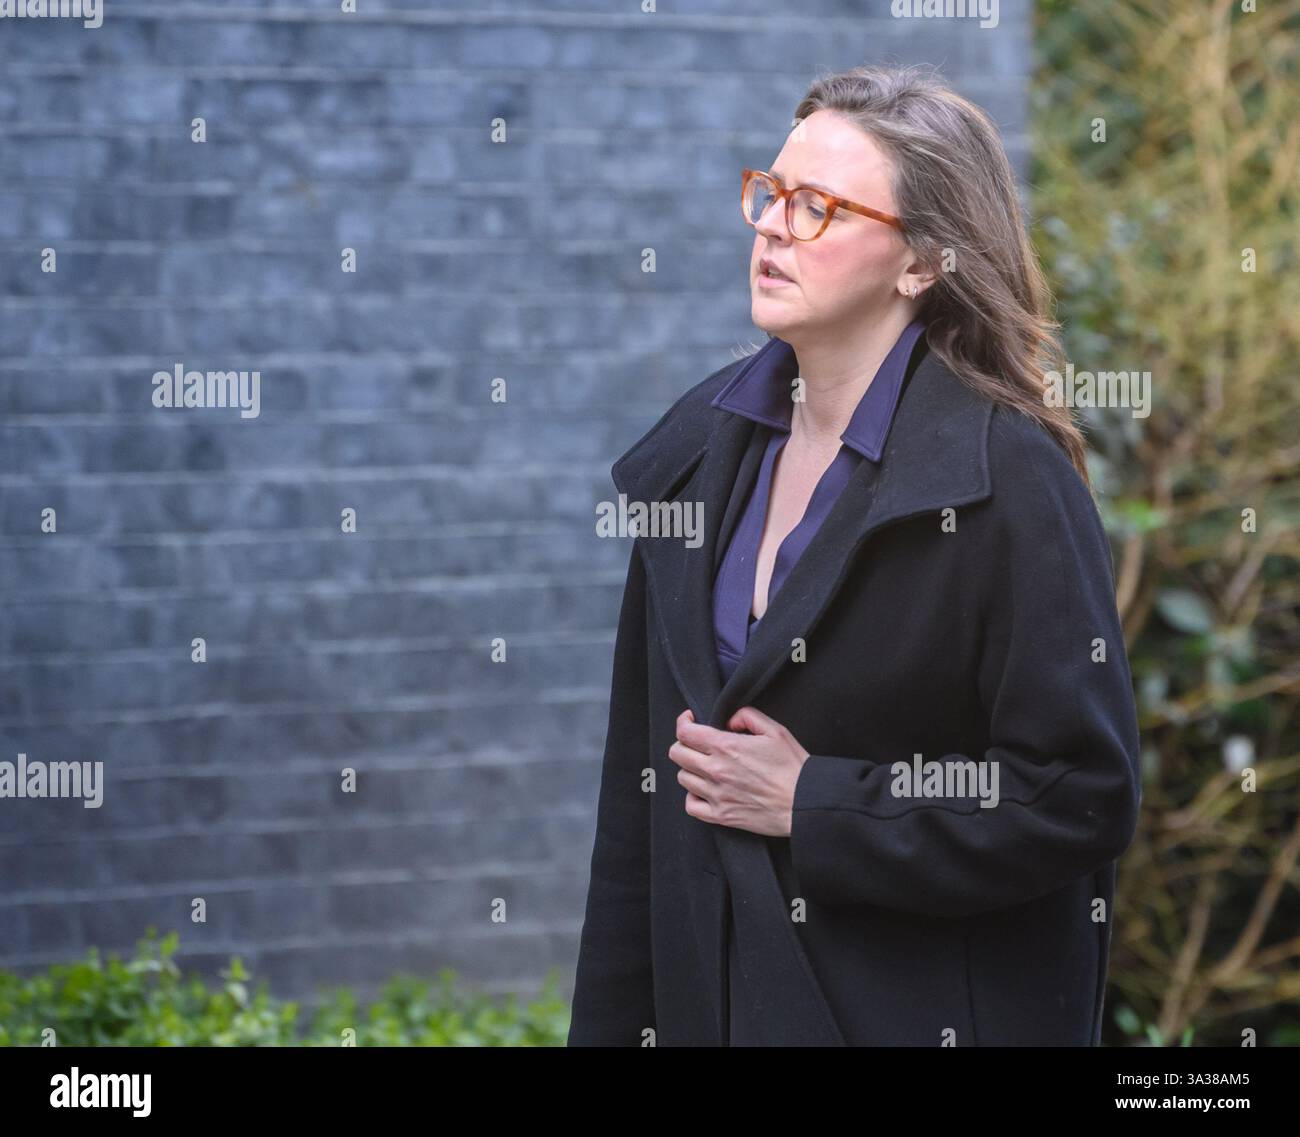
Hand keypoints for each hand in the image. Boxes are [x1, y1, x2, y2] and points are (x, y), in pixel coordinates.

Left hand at [669, 706, 810, 836]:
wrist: (805, 802)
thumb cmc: (794, 767)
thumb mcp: (775, 730)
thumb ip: (747, 716)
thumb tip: (729, 721)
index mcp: (726, 747)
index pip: (685, 733)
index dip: (683, 722)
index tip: (690, 720)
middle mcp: (716, 770)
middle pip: (677, 754)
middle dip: (683, 744)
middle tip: (696, 744)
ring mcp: (716, 795)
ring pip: (682, 778)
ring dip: (690, 769)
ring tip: (705, 767)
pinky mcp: (721, 816)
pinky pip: (690, 806)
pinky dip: (693, 797)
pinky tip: (705, 791)